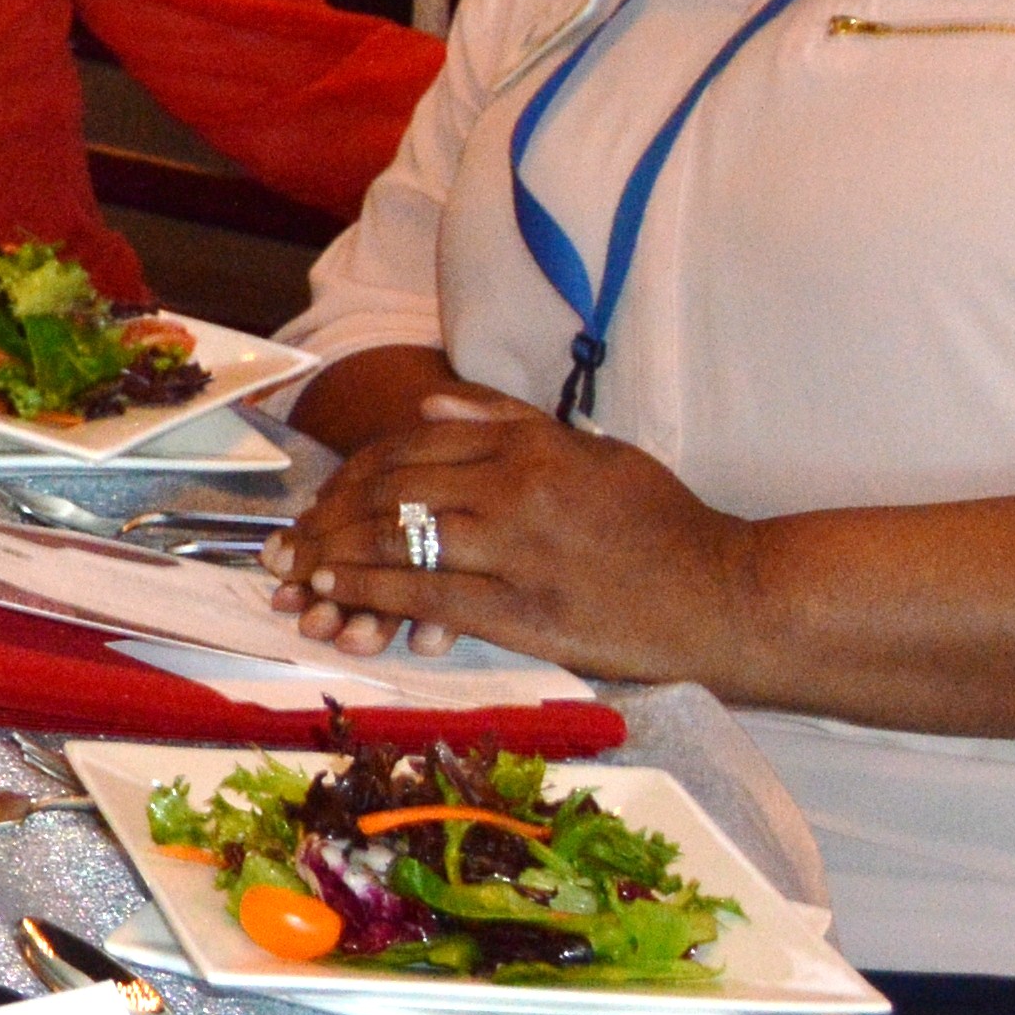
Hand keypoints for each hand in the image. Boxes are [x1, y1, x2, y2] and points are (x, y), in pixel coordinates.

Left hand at [268, 382, 763, 686]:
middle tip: (286, 543)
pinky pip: (428, 594)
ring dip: (335, 554)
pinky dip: (373, 590)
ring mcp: (519, 549)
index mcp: (529, 445)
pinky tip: (339, 594)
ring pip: (399, 539)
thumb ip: (510, 422)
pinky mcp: (525, 611)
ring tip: (296, 572)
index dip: (351, 473)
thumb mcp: (593, 451)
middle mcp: (517, 487)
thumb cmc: (663, 525)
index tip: (317, 500)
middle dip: (327, 515)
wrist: (728, 594)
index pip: (411, 445)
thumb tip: (429, 402)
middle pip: (391, 490)